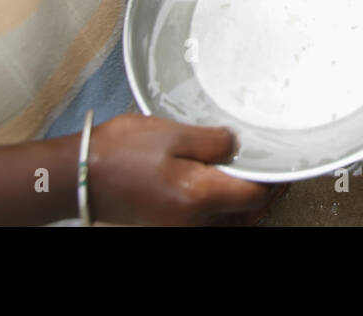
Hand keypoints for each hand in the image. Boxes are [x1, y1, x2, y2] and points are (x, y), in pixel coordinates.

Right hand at [88, 115, 272, 225]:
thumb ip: (214, 141)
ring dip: (243, 206)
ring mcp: (179, 229)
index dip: (273, 179)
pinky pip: (207, 224)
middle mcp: (193, 222)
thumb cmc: (122, 151)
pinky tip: (220, 187)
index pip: (255, 196)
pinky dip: (222, 211)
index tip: (281, 163)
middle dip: (263, 197)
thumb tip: (238, 147)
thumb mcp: (174, 133)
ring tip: (249, 178)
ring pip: (228, 224)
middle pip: (246, 217)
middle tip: (273, 173)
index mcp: (199, 197)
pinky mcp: (167, 226)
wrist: (80, 174)